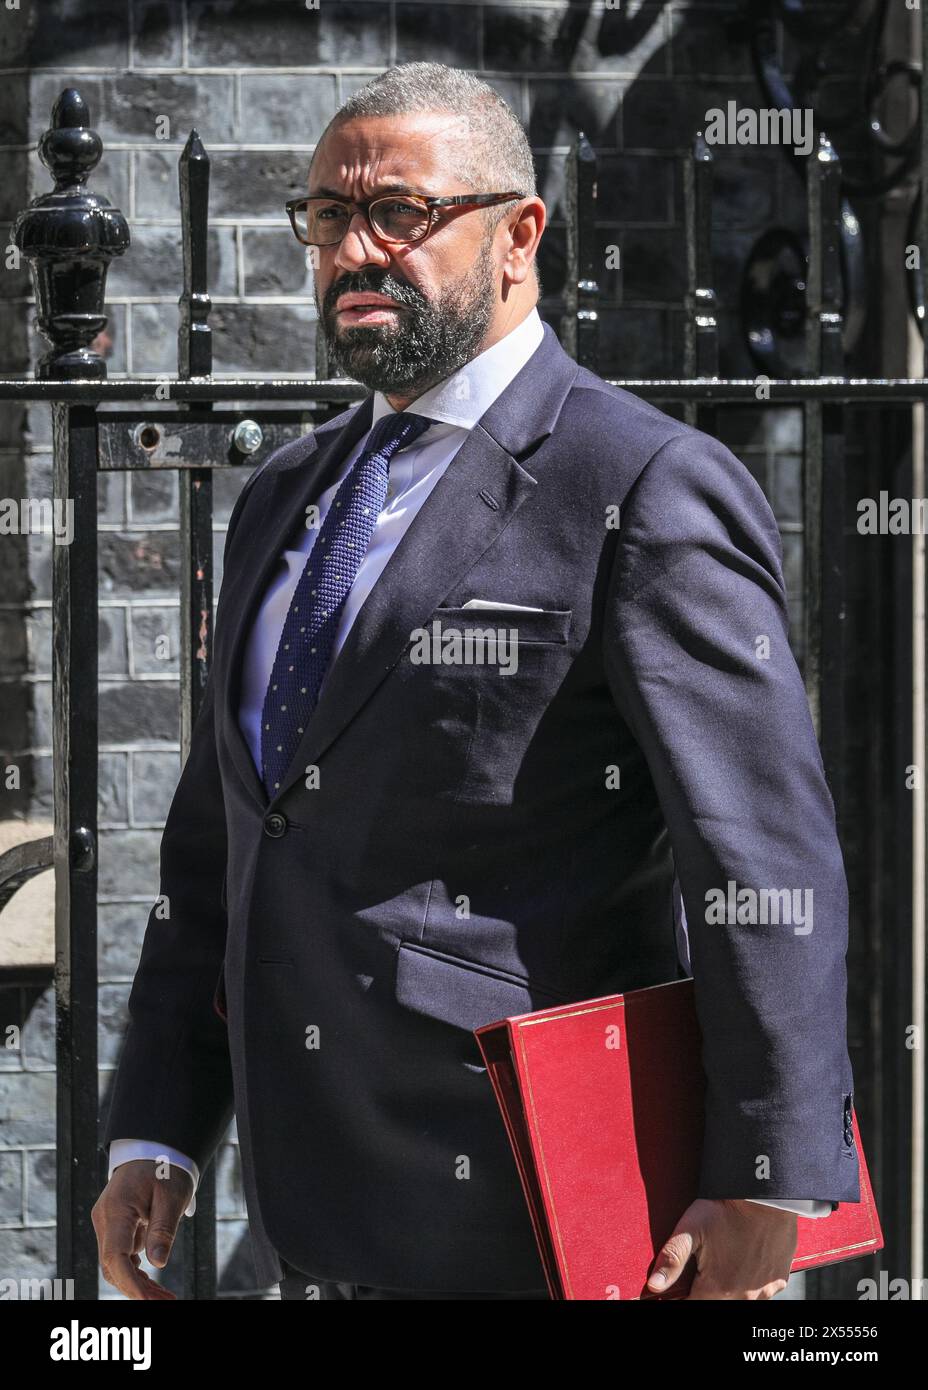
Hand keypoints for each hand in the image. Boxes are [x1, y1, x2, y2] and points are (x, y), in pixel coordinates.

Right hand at [92, 1159, 193, 1299]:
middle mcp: (104, 1219)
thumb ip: (163, 1228)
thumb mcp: (171, 1194)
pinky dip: (136, 1272)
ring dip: (137, 1284)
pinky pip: (121, 1256)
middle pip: (113, 1265)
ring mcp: (107, 1223)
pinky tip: (154, 1285)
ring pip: (116, 1264)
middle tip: (167, 1301)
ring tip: (165, 1297)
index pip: (115, 1257)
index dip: (130, 1283)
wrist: (153, 1148)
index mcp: (116, 1209)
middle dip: (137, 1289)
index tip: (148, 1300)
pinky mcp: (114, 1227)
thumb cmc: (165, 1167)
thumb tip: (158, 1263)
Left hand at [646, 1198, 798, 1299]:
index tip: (686, 1278)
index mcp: (717, 1288)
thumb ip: (672, 1259)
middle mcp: (743, 1296)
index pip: (693, 1304)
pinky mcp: (778, 1280)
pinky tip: (746, 1258)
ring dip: (730, 1285)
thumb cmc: (728, 1208)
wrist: (766, 1195)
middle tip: (707, 1262)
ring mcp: (763, 1290)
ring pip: (740, 1298)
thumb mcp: (691, 1228)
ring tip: (726, 1257)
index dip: (684, 1293)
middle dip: (706, 1288)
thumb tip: (654, 1284)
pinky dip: (752, 1279)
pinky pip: (761, 1289)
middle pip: (716, 1301)